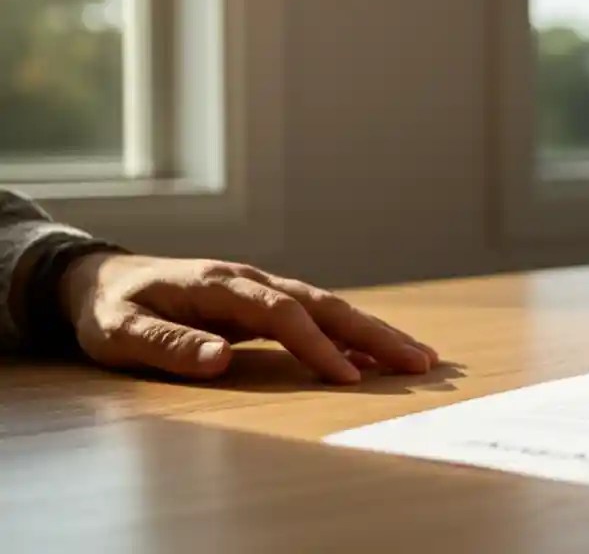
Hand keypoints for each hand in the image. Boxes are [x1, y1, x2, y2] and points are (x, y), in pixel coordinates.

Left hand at [59, 253, 437, 382]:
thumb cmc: (110, 309)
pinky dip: (352, 334)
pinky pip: (318, 317)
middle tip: (419, 361)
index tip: (349, 378)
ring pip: (330, 307)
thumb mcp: (120, 332)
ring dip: (374, 332)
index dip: (317, 344)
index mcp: (220, 284)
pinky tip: (377, 356)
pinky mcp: (265, 303)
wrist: (100, 278)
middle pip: (324, 304)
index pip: (282, 312)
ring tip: (418, 357)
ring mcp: (262, 289)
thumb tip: (221, 358)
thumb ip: (167, 345)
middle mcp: (251, 281)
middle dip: (374, 333)